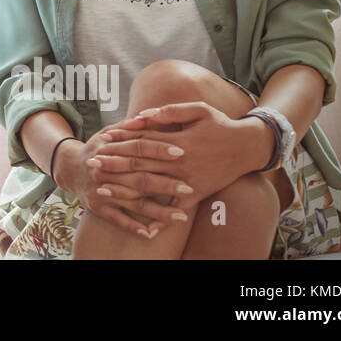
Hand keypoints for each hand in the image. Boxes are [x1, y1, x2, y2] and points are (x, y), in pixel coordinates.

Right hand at [52, 125, 185, 238]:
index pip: (137, 148)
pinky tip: (151, 233)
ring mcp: (102, 190)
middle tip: (189, 188)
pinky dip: (133, 226)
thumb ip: (128, 127)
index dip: (158, 149)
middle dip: (165, 183)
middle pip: (138, 177)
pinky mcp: (99, 208)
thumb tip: (148, 117)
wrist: (70, 168)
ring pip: (133, 202)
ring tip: (181, 215)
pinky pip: (118, 219)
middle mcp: (105, 170)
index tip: (181, 152)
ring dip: (157, 210)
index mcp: (109, 148)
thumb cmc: (97, 149)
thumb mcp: (108, 132)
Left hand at [90, 102, 264, 204]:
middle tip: (92, 165)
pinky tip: (146, 230)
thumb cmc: (221, 125)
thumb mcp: (198, 110)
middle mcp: (181, 163)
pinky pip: (177, 209)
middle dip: (115, 164)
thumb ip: (169, 112)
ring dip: (127, 189)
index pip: (143, 140)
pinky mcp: (198, 193)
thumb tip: (142, 115)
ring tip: (103, 189)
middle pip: (142, 164)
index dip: (121, 141)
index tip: (101, 142)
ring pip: (153, 186)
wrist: (249, 147)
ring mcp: (189, 180)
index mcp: (179, 141)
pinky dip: (163, 219)